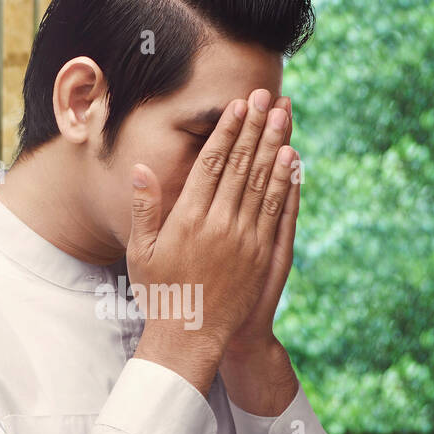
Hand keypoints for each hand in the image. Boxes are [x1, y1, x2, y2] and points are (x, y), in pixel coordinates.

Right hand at [126, 88, 296, 395]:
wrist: (192, 337)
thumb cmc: (161, 294)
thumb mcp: (141, 251)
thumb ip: (145, 208)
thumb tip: (141, 169)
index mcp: (188, 219)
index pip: (211, 163)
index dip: (227, 131)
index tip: (237, 106)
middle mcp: (220, 224)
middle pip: (242, 164)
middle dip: (255, 126)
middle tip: (265, 95)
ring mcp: (246, 239)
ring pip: (264, 181)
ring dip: (275, 144)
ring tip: (283, 115)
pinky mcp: (264, 255)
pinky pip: (279, 210)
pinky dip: (287, 182)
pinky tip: (293, 159)